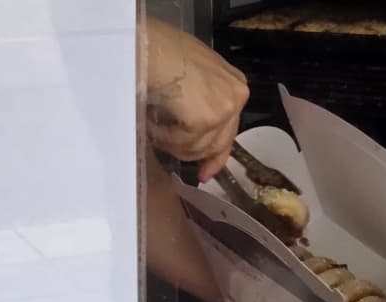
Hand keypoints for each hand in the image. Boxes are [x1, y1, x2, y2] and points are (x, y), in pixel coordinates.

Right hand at [144, 19, 248, 182]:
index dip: (216, 154)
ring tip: (154, 130)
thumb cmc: (161, 48)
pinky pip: (183, 144)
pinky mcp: (205, 120)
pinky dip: (165, 139)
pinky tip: (152, 126)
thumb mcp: (191, 70)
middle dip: (194, 156)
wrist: (149, 45)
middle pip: (218, 143)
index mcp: (235, 85)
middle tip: (176, 162)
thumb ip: (201, 95)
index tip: (205, 173)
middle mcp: (235, 98)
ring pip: (199, 148)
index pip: (230, 130)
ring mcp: (223, 110)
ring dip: (173, 144)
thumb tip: (191, 121)